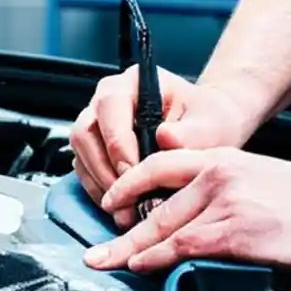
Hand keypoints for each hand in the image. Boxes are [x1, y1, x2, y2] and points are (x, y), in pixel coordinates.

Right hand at [69, 66, 260, 227]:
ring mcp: (98, 125)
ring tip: (126, 207)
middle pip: (85, 132)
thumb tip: (165, 137)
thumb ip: (191, 132)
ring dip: (100, 183)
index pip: (110, 107)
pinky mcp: (95, 150)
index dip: (118, 142)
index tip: (132, 172)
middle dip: (104, 169)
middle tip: (127, 196)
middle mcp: (107, 100)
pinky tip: (122, 205)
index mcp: (132, 83)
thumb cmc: (208, 120)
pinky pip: (85, 171)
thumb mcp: (210, 124)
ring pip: (81, 154)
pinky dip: (100, 191)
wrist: (207, 131)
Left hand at [82, 148, 290, 272]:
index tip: (110, 202)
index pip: (160, 164)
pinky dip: (159, 258)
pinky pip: (185, 246)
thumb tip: (190, 221)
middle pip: (153, 204)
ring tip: (109, 265)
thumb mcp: (258, 179)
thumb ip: (221, 193)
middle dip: (119, 232)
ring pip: (163, 228)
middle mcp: (218, 176)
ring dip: (132, 251)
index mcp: (222, 159)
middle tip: (95, 252)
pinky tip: (145, 266)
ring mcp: (226, 204)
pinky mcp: (237, 232)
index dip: (128, 184)